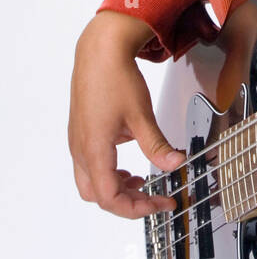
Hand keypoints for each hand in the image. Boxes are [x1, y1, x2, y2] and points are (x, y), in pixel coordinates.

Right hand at [68, 12, 183, 218]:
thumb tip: (175, 164)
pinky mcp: (81, 133)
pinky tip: (128, 164)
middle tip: (152, 198)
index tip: (160, 203)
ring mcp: (78, 141)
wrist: (99, 51)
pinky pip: (90, 165)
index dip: (137, 208)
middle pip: (96, 195)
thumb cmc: (114, 77)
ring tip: (142, 183)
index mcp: (93, 149)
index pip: (110, 197)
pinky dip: (109, 173)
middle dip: (125, 203)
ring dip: (116, 188)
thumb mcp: (141, 115)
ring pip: (90, 182)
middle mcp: (80, 149)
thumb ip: (157, 145)